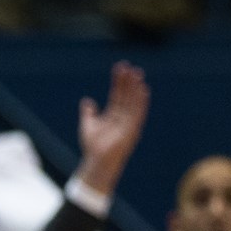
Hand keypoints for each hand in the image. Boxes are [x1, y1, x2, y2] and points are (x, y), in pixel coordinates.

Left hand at [74, 61, 148, 195]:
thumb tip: (87, 100)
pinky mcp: (132, 130)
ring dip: (136, 89)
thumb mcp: (87, 125)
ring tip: (137, 75)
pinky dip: (141, 102)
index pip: (117, 94)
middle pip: (127, 96)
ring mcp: (128, 123)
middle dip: (128, 82)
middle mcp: (123, 117)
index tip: (120, 67)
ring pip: (133, 102)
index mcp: (113, 115)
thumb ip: (88, 113)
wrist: (96, 163)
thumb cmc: (93, 147)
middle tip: (130, 67)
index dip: (119, 81)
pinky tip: (143, 90)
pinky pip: (138, 114)